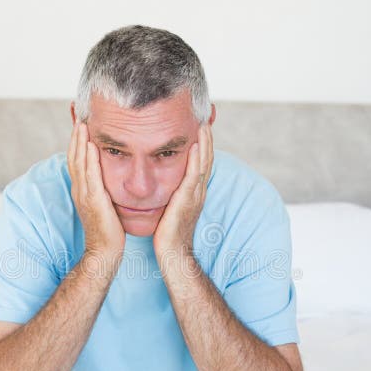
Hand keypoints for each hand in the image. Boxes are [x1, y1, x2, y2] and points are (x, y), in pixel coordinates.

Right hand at [67, 120, 125, 268]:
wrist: (105, 252)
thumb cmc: (108, 231)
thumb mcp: (105, 205)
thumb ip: (104, 189)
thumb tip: (110, 177)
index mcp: (82, 190)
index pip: (77, 160)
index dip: (77, 141)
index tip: (81, 122)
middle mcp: (80, 190)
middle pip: (74, 156)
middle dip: (76, 135)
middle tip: (78, 114)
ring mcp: (85, 195)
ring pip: (78, 163)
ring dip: (79, 141)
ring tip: (82, 122)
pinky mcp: (94, 201)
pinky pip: (90, 176)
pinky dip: (88, 159)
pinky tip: (90, 144)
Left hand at [153, 124, 213, 257]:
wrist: (172, 254)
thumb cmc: (168, 234)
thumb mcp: (171, 208)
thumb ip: (170, 194)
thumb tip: (163, 182)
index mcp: (193, 192)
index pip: (200, 162)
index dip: (202, 143)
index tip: (199, 124)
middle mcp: (198, 191)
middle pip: (206, 158)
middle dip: (207, 137)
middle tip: (206, 116)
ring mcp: (195, 196)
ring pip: (203, 164)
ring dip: (204, 143)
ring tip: (203, 124)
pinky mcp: (187, 201)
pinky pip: (193, 176)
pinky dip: (196, 160)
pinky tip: (195, 145)